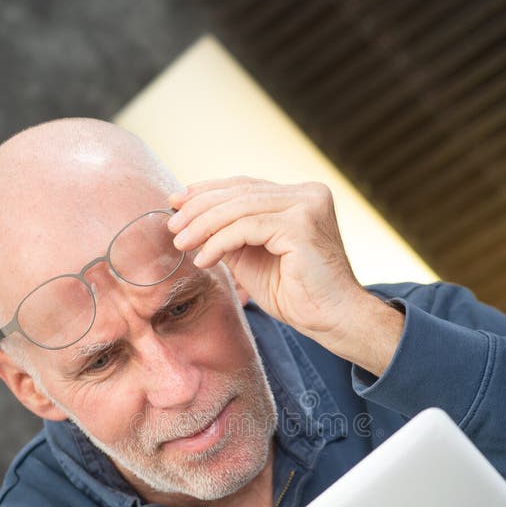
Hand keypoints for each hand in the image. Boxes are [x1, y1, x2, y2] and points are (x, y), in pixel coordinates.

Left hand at [167, 178, 403, 375]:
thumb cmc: (297, 295)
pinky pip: (247, 228)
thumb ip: (231, 235)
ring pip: (240, 207)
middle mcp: (308, 193)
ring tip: (181, 244)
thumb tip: (190, 220)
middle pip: (240, 191)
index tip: (176, 201)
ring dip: (203, 225)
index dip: (208, 190)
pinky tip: (204, 259)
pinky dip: (220, 242)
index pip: (246, 185)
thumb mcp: (254, 257)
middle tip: (172, 226)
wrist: (333, 320)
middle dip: (199, 207)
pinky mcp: (302, 225)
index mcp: (301, 196)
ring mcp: (307, 205)